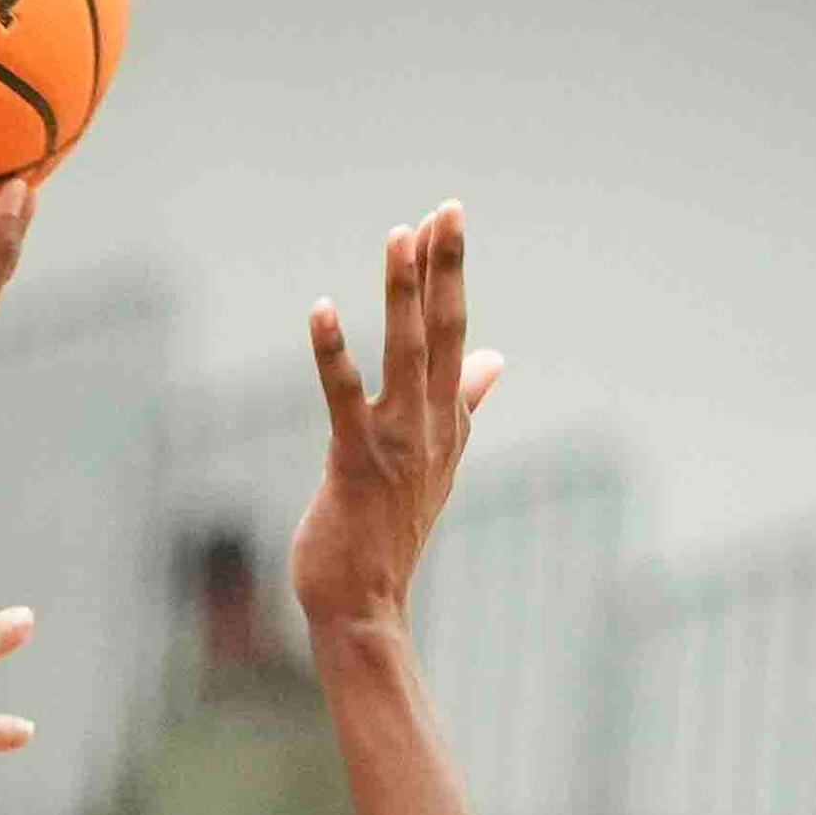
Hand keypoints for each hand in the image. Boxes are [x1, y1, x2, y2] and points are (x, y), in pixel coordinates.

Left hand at [289, 200, 504, 634]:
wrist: (364, 606)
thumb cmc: (388, 533)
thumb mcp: (435, 460)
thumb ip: (464, 403)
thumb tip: (495, 360)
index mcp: (447, 422)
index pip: (454, 333)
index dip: (449, 274)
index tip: (446, 218)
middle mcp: (431, 427)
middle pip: (443, 332)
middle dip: (443, 268)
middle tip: (446, 208)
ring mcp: (397, 445)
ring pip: (405, 353)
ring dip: (403, 293)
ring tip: (400, 235)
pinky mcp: (355, 465)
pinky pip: (343, 399)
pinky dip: (333, 353)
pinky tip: (320, 309)